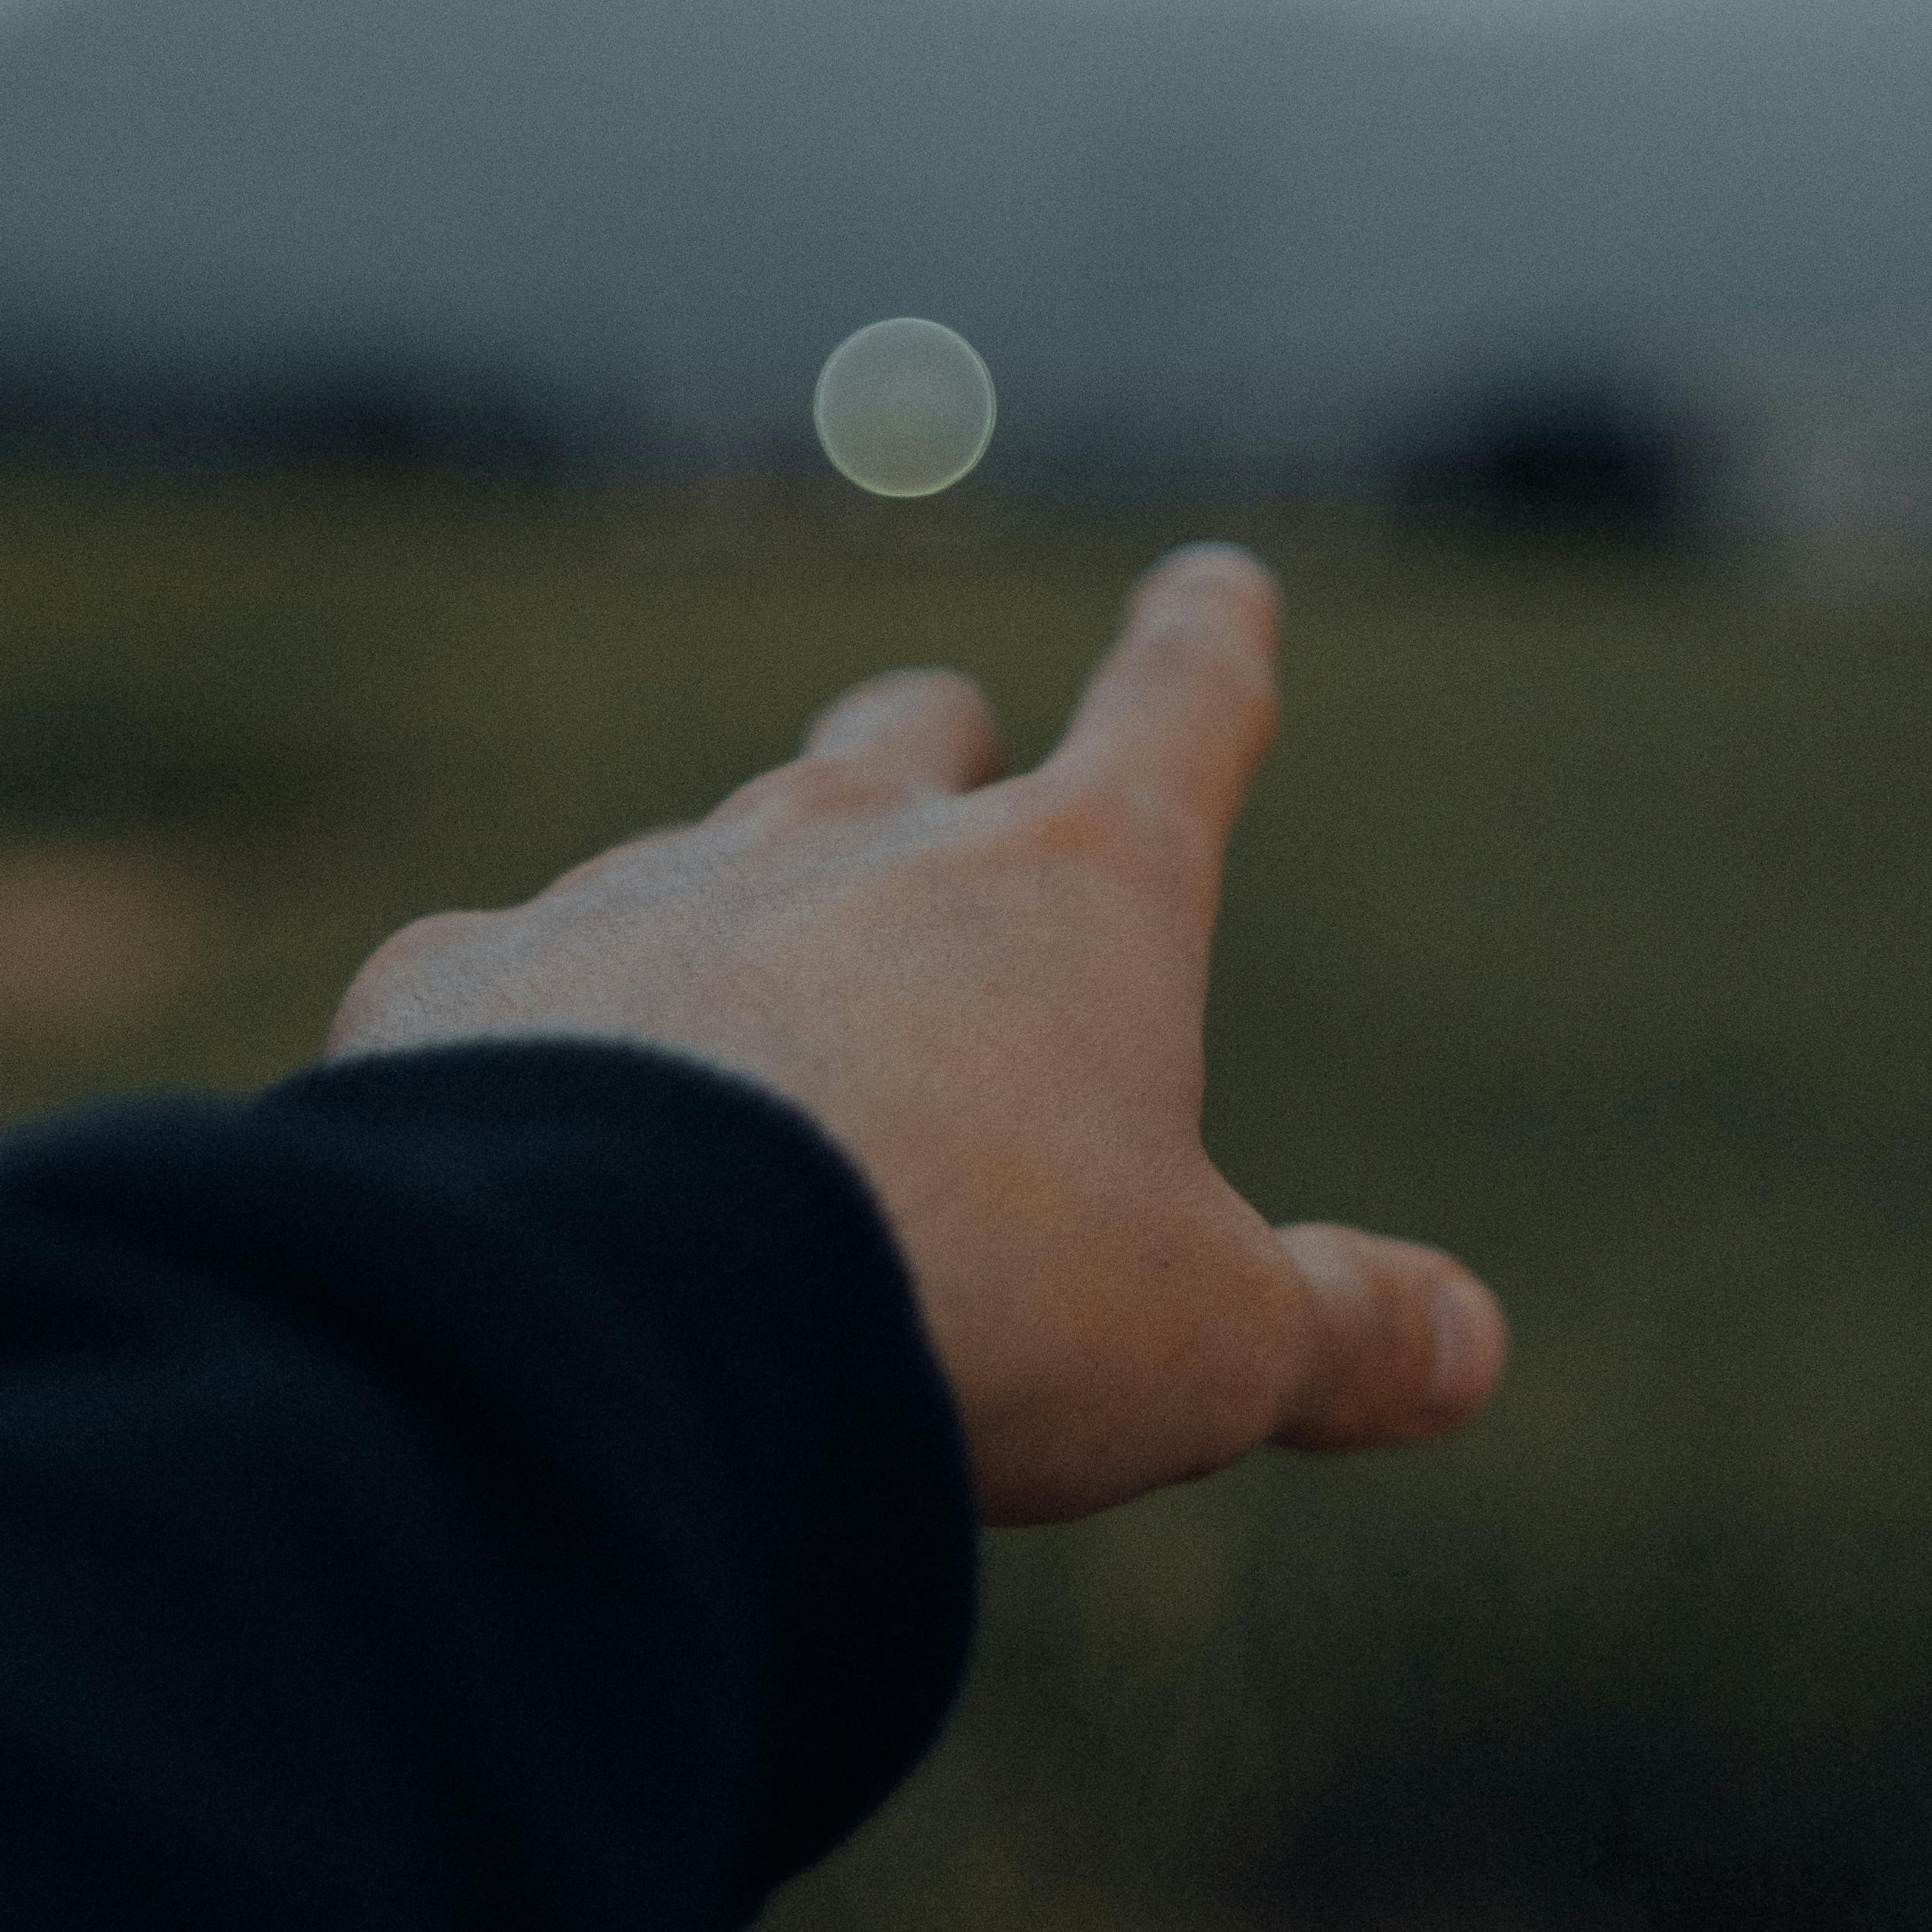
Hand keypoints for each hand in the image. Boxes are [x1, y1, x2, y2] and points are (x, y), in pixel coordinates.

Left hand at [326, 542, 1505, 1525]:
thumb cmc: (973, 1298)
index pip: (1178, 718)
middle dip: (930, 737)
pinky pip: (497, 972)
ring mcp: (643, 894)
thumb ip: (1341, 1333)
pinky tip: (511, 1108)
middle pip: (898, 738)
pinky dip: (524, 1025)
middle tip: (939, 728)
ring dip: (728, 904)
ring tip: (727, 1004)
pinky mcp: (462, 983)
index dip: (1208, 651)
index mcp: (1071, 889)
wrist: (632, 1302)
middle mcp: (852, 846)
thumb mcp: (1206, 1346)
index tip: (1218, 582)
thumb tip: (1469, 1349)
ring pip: (699, 853)